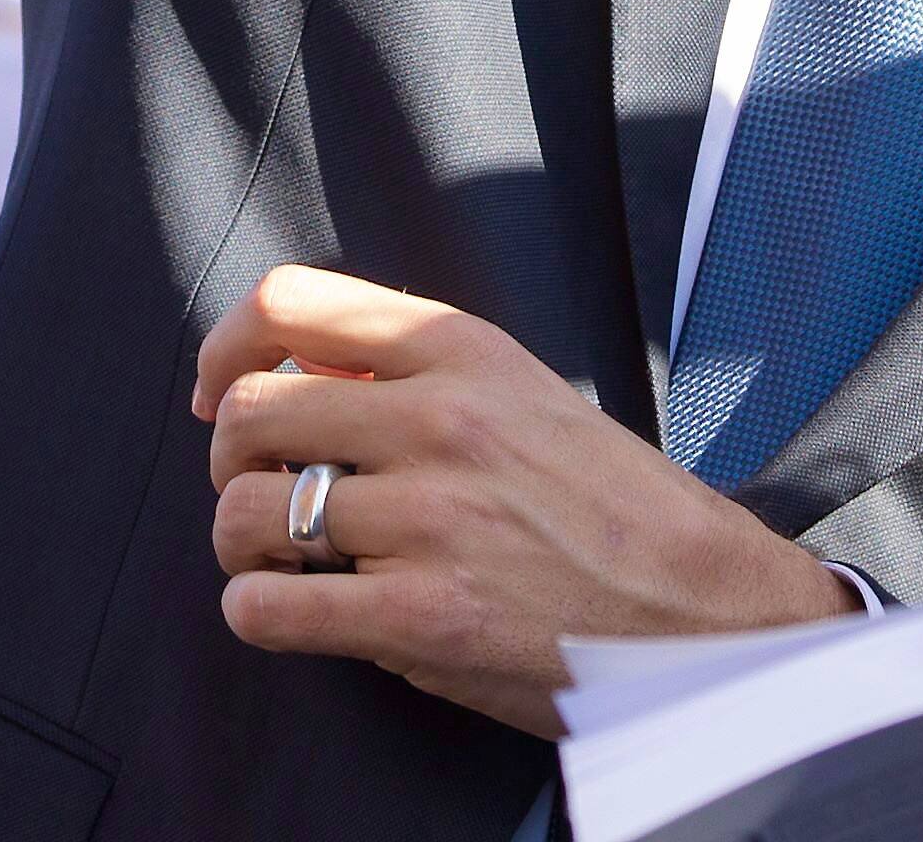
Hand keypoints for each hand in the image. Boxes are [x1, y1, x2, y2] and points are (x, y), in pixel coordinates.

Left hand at [196, 267, 850, 732]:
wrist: (704, 606)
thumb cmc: (612, 506)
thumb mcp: (524, 396)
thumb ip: (414, 377)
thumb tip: (292, 375)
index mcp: (464, 351)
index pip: (290, 304)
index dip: (226, 350)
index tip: (219, 392)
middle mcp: (441, 422)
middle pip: (250, 413)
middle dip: (231, 462)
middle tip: (261, 492)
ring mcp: (430, 521)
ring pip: (246, 514)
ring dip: (243, 545)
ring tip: (285, 561)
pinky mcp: (420, 619)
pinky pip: (267, 608)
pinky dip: (257, 614)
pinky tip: (294, 612)